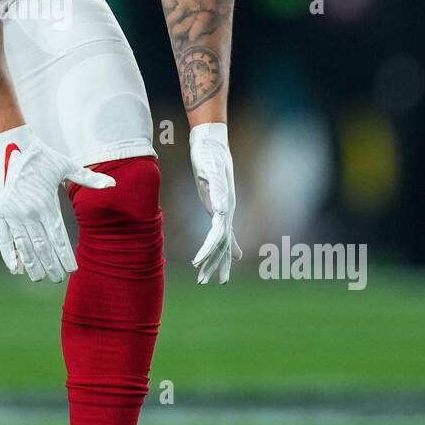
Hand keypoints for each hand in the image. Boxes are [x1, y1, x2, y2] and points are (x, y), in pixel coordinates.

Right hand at [0, 125, 114, 282]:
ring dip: (32, 264)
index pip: (58, 238)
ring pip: (23, 247)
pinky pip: (4, 239)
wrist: (7, 142)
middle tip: (59, 278)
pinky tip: (17, 268)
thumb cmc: (40, 155)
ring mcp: (11, 214)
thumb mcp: (65, 165)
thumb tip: (113, 184)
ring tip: (40, 278)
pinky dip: (10, 254)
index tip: (72, 269)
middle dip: (51, 265)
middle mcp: (28, 212)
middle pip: (42, 247)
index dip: (64, 256)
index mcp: (46, 204)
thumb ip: (88, 179)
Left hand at [189, 122, 241, 284]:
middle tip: (205, 282)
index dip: (208, 250)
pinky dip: (222, 246)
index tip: (197, 263)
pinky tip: (226, 256)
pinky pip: (221, 231)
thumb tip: (221, 211)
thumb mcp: (210, 170)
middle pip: (222, 244)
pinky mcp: (217, 205)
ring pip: (222, 241)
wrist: (211, 143)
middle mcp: (227, 210)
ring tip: (209, 278)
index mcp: (225, 205)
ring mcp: (224, 209)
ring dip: (217, 260)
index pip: (217, 235)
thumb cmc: (209, 155)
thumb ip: (217, 189)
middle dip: (214, 264)